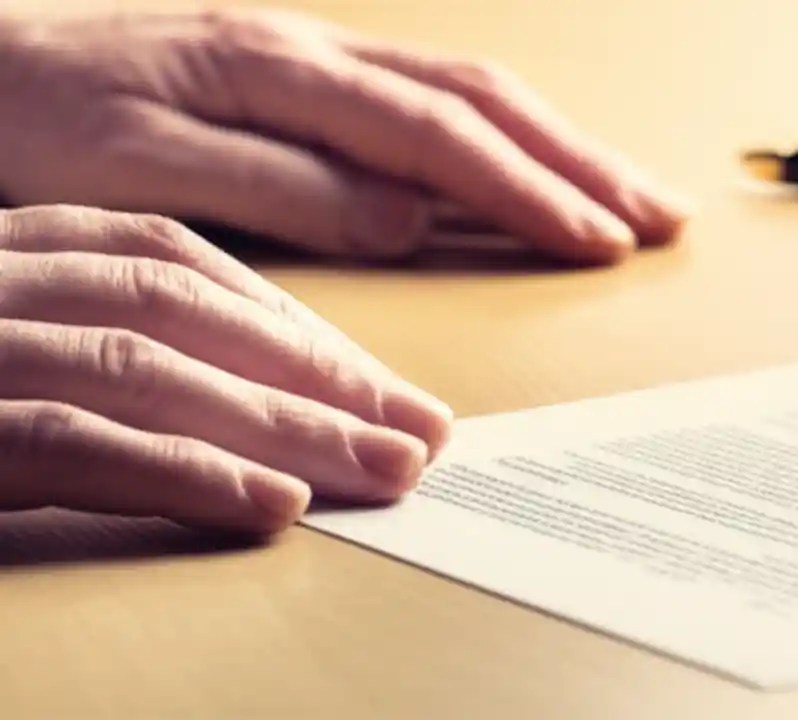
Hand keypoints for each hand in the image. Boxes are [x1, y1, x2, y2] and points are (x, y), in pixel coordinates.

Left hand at [0, 10, 688, 263]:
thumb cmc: (23, 117)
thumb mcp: (133, 163)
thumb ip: (276, 186)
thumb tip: (405, 219)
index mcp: (279, 70)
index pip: (437, 133)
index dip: (527, 189)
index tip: (600, 240)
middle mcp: (312, 54)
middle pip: (479, 101)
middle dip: (578, 162)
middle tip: (660, 215)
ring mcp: (311, 61)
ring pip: (463, 96)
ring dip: (555, 147)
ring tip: (625, 194)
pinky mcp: (300, 82)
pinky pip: (424, 106)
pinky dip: (494, 141)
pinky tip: (521, 168)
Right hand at [0, 205, 453, 533]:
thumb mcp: (8, 349)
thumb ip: (99, 352)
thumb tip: (250, 401)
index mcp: (15, 251)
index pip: (182, 270)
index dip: (298, 331)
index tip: (388, 388)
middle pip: (187, 310)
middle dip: (320, 375)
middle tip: (422, 432)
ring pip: (149, 368)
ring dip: (284, 423)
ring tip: (387, 469)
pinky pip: (67, 440)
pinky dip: (184, 471)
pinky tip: (276, 502)